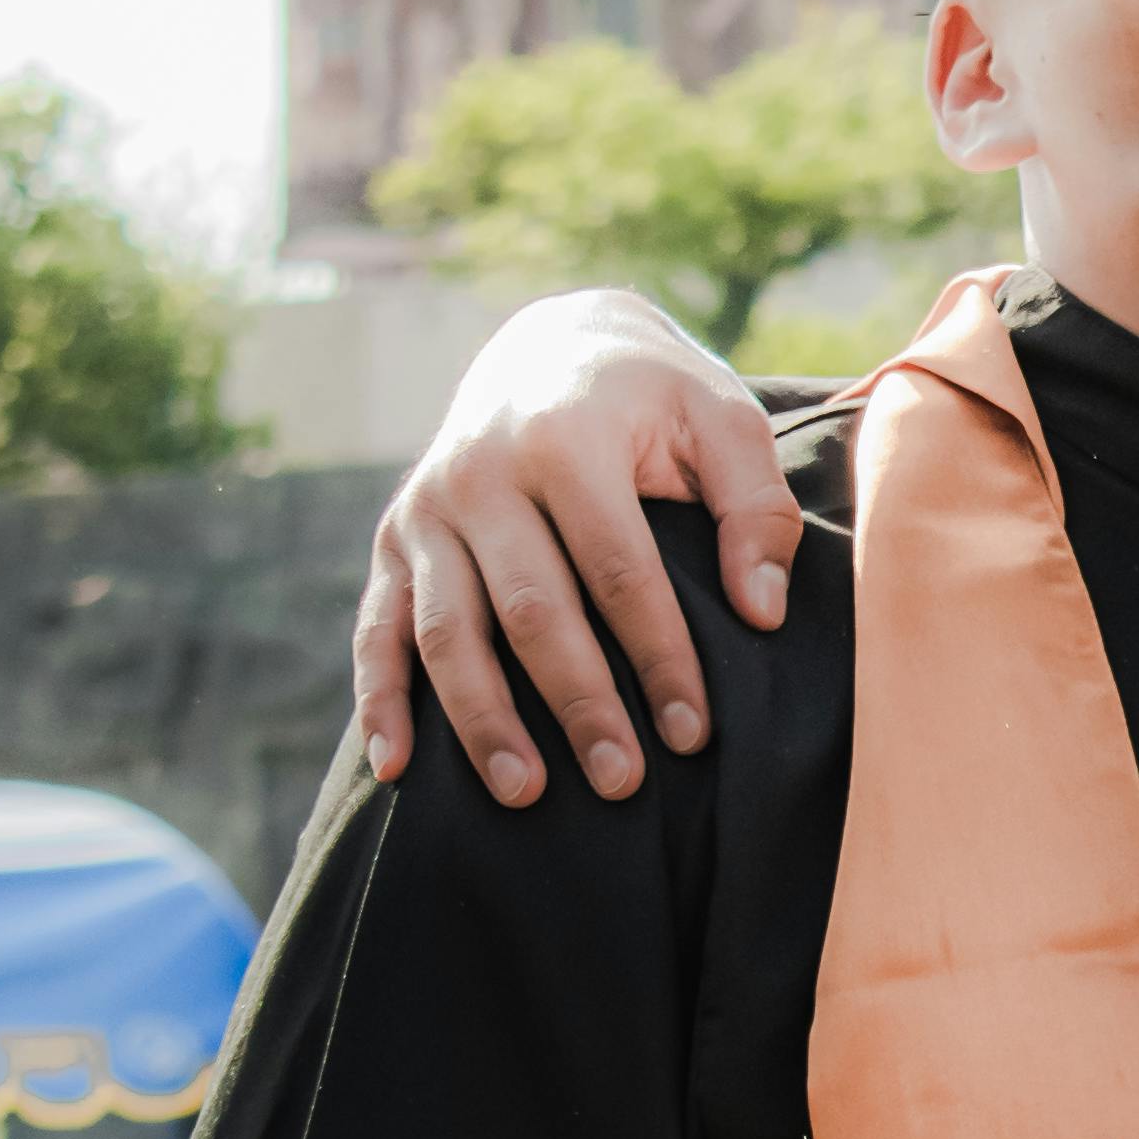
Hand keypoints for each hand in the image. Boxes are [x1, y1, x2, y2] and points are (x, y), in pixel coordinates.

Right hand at [355, 290, 805, 810]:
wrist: (551, 345)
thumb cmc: (654, 398)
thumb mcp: (722, 420)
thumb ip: (755, 507)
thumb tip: (761, 612)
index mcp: (565, 439)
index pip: (618, 570)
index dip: (658, 656)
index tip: (695, 733)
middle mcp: (481, 473)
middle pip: (529, 610)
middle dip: (577, 703)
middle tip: (622, 784)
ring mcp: (427, 510)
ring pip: (446, 631)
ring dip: (481, 719)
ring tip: (527, 794)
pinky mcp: (395, 541)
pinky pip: (377, 629)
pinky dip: (380, 700)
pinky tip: (397, 770)